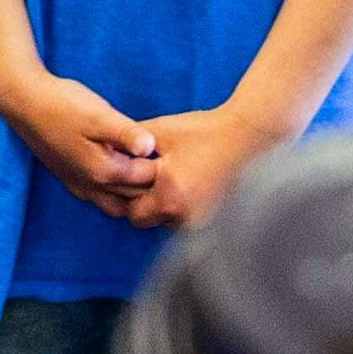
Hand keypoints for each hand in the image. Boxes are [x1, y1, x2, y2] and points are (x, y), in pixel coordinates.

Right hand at [1, 71, 157, 219]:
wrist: (25, 103)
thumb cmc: (64, 105)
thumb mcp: (99, 114)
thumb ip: (127, 133)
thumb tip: (152, 147)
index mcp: (104, 171)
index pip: (147, 180)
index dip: (163, 165)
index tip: (173, 149)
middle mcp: (93, 187)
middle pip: (135, 197)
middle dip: (153, 184)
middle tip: (166, 161)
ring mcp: (81, 187)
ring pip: (118, 204)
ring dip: (134, 193)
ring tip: (144, 166)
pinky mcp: (72, 181)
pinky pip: (102, 199)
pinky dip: (117, 193)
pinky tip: (122, 171)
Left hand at [128, 105, 287, 229]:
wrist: (246, 137)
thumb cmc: (203, 131)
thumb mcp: (161, 132)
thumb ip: (129, 144)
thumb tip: (106, 149)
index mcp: (168, 195)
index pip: (133, 213)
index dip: (128, 196)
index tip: (132, 177)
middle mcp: (184, 215)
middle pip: (149, 221)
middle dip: (144, 203)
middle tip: (150, 177)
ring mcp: (201, 220)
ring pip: (167, 222)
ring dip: (164, 206)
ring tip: (172, 178)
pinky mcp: (213, 219)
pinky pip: (185, 220)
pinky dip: (181, 207)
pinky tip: (187, 184)